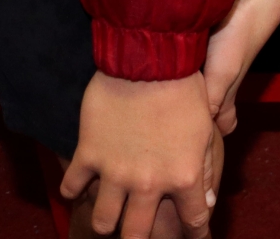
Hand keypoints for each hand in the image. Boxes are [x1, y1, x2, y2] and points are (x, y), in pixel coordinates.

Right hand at [61, 72, 221, 238]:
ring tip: (109, 217)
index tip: (193, 237)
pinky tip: (80, 185)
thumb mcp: (206, 130)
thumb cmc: (186, 89)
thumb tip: (205, 205)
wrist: (151, 58)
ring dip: (106, 221)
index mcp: (184, 175)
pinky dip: (74, 188)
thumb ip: (204, 170)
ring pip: (104, 220)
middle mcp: (149, 182)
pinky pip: (73, 186)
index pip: (193, 221)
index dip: (195, 233)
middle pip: (137, 233)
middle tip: (136, 236)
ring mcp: (116, 171)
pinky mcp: (89, 154)